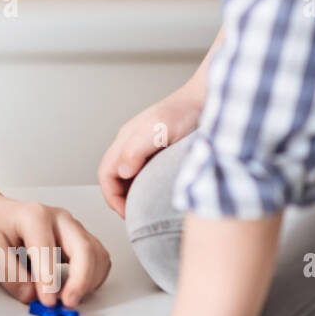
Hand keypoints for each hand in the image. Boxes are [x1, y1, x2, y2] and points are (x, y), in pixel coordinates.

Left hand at [0, 195, 110, 307]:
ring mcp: (71, 227)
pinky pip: (97, 259)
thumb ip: (10, 274)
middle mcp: (59, 218)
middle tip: (68, 302)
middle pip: (84, 248)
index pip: (48, 250)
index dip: (49, 279)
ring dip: (89, 280)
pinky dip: (92, 277)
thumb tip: (31, 296)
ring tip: (69, 298)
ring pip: (96, 254)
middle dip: (80, 280)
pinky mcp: (77, 239)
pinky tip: (76, 289)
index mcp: (34, 216)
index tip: (47, 301)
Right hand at [98, 83, 204, 217]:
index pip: (106, 174)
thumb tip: (122, 172)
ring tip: (145, 208)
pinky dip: (145, 186)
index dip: (112, 197)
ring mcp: (144, 147)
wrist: (208, 99)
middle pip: (113, 177)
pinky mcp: (159, 150)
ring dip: (131, 193)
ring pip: (127, 176)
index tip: (127, 213)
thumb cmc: (185, 111)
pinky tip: (158, 193)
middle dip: (119, 199)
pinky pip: (143, 172)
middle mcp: (130, 144)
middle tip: (135, 216)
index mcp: (125, 140)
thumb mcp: (158, 131)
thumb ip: (136, 150)